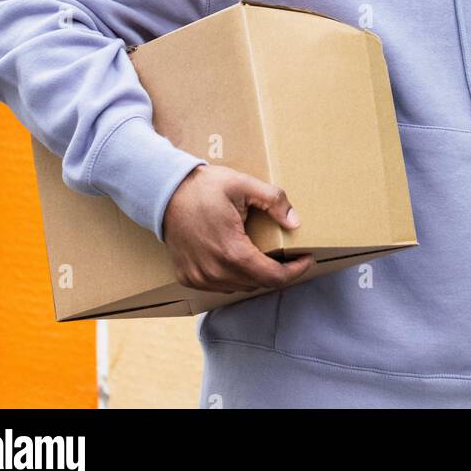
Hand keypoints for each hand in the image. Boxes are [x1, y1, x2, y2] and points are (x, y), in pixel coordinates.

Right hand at [161, 164, 314, 293]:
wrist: (165, 192)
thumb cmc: (204, 187)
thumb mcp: (243, 184)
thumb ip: (273, 200)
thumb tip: (294, 222)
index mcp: (232, 252)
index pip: (273, 277)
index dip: (295, 271)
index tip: (306, 259)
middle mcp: (215, 272)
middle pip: (258, 283)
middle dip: (277, 270)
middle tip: (287, 253)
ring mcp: (199, 277)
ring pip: (239, 286)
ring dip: (254, 273)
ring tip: (262, 253)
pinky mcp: (188, 277)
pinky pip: (219, 285)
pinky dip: (233, 275)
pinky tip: (236, 256)